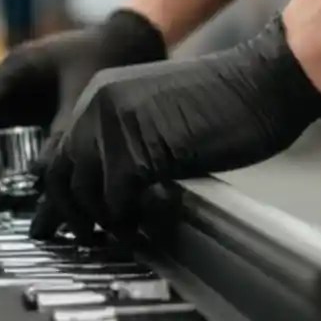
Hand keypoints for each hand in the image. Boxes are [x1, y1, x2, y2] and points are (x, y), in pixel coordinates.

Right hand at [0, 10, 166, 206]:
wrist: (133, 43)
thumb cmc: (107, 61)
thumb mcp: (84, 101)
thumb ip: (61, 138)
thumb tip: (39, 178)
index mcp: (14, 71)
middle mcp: (10, 85)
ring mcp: (21, 97)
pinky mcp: (36, 112)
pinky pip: (11, 139)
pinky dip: (7, 163)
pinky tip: (12, 190)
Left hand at [31, 16, 320, 240]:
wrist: (261, 81)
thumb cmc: (224, 102)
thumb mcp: (157, 117)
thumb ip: (125, 144)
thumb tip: (104, 194)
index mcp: (100, 94)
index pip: (60, 151)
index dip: (58, 191)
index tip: (60, 219)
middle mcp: (98, 104)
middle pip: (62, 173)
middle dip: (69, 213)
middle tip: (84, 239)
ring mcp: (115, 125)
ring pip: (85, 190)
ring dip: (102, 220)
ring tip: (123, 234)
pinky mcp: (141, 149)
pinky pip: (117, 198)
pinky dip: (128, 220)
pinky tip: (144, 225)